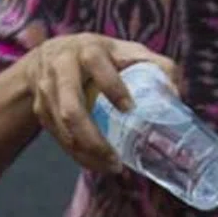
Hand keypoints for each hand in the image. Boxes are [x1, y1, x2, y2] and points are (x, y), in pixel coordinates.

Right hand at [17, 34, 181, 172]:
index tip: (130, 108)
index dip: (112, 87)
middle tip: (117, 160)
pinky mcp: (41, 111)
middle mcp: (61, 69)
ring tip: (112, 167)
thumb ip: (154, 65)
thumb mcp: (123, 51)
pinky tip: (98, 164)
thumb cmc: (98, 56)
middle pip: (72, 109)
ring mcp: (47, 92)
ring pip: (64, 130)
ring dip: (87, 154)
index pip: (96, 65)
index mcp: (86, 50)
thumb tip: (176, 94)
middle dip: (94, 140)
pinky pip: (60, 139)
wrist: (48, 58)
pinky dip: (79, 156)